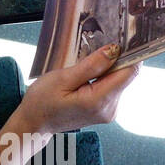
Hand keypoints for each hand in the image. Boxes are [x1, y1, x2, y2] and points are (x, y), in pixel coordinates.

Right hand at [15, 45, 138, 137]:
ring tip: (83, 69)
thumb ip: (91, 65)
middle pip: (125, 76)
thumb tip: (113, 51)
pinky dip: (102, 78)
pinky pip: (111, 88)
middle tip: (91, 53)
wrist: (35, 123)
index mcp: (99, 100)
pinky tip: (85, 78)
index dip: (128, 55)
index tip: (118, 41)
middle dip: (113, 61)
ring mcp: (109, 111)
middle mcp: (109, 109)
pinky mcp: (105, 110)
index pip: (129, 73)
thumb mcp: (63, 78)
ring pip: (118, 81)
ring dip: (106, 70)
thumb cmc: (42, 102)